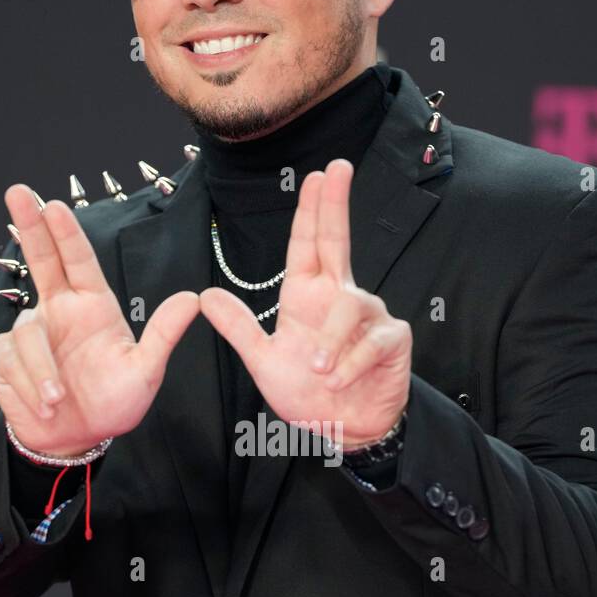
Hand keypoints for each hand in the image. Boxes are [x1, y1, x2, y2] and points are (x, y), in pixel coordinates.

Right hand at [0, 185, 199, 454]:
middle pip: (40, 258)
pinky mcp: (6, 356)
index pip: (79, 261)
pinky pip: (11, 359)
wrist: (78, 439)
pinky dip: (29, 383)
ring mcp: (31, 332)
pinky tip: (46, 403)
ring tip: (59, 398)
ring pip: (27, 333)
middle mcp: (59, 310)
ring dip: (42, 368)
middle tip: (17, 191)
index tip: (55, 204)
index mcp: (93, 306)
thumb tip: (194, 299)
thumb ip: (164, 335)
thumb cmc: (113, 402)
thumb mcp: (146, 370)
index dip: (66, 232)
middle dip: (27, 225)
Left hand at [199, 158, 410, 448]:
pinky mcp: (392, 340)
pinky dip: (350, 363)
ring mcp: (370, 317)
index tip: (316, 175)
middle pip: (338, 241)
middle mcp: (340, 297)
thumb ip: (239, 329)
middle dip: (336, 204)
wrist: (343, 429)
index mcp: (308, 296)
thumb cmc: (310, 394)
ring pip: (351, 307)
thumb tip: (205, 296)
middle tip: (337, 168)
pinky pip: (371, 342)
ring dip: (330, 340)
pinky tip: (336, 381)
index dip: (312, 210)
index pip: (308, 245)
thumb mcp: (265, 362)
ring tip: (317, 370)